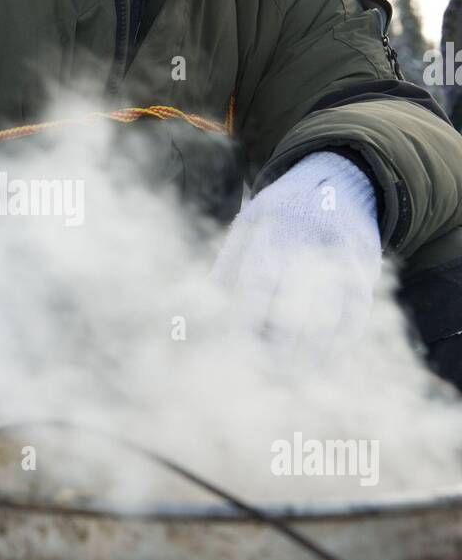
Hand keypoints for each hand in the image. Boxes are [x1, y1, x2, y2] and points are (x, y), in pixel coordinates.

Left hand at [210, 151, 382, 361]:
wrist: (341, 180)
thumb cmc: (280, 216)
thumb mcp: (247, 229)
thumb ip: (225, 273)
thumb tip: (192, 321)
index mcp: (271, 231)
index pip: (258, 282)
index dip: (246, 322)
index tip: (233, 352)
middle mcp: (310, 243)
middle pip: (295, 309)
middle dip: (277, 350)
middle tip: (261, 376)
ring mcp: (343, 258)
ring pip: (328, 320)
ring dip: (308, 357)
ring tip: (289, 379)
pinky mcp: (366, 271)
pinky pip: (356, 318)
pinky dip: (338, 345)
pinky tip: (320, 363)